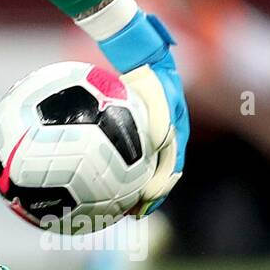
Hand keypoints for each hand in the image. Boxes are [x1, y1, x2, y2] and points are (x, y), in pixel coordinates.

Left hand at [98, 11, 189, 216]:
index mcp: (175, 134)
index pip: (171, 168)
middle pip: (157, 174)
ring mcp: (149, 134)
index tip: (146, 205)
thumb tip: (159, 139)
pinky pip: (124, 153)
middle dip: (147, 196)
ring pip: (140, 166)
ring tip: (115, 204)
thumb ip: (160, 115)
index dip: (160, 189)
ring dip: (131, 186)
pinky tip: (94, 174)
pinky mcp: (134, 130)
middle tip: (131, 214)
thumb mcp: (157, 95)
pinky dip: (116, 166)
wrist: (141, 55)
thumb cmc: (149, 74)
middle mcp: (164, 137)